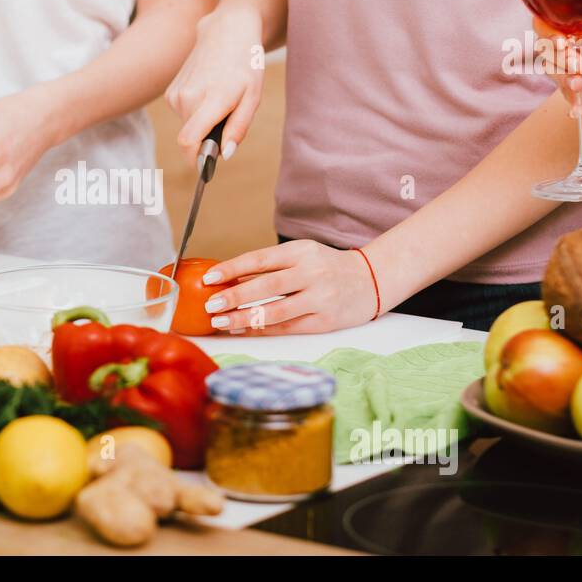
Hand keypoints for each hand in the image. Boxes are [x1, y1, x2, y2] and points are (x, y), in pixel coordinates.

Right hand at [164, 7, 264, 165]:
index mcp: (211, 100)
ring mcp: (175, 95)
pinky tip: (208, 91)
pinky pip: (184, 115)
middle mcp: (187, 99)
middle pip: (193, 138)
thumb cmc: (244, 65)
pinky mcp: (170, 93)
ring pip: (188, 127)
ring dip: (203, 122)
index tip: (207, 165)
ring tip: (219, 98)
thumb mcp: (252, 97)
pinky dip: (196, 111)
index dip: (197, 160)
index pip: (189, 142)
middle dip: (209, 137)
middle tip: (227, 116)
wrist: (226, 32)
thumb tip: (224, 154)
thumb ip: (238, 128)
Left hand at [201, 240, 379, 334]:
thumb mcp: (302, 255)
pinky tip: (244, 329)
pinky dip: (263, 329)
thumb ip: (271, 266)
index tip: (209, 278)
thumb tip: (229, 278)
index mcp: (301, 251)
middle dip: (234, 296)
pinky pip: (288, 326)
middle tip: (210, 305)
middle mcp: (311, 272)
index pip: (260, 259)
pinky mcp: (325, 321)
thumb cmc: (327, 267)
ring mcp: (320, 298)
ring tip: (221, 322)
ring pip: (276, 310)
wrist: (372, 279)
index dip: (232, 269)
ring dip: (244, 318)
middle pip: (266, 285)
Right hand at [533, 13, 581, 99]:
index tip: (562, 43)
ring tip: (580, 86)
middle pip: (545, 50)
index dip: (548, 34)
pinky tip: (579, 109)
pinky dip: (572, 100)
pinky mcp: (577, 83)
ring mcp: (570, 64)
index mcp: (574, 22)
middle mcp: (567, 42)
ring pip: (552, 72)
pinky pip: (567, 92)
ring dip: (564, 81)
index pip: (545, 24)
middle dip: (560, 61)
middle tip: (578, 66)